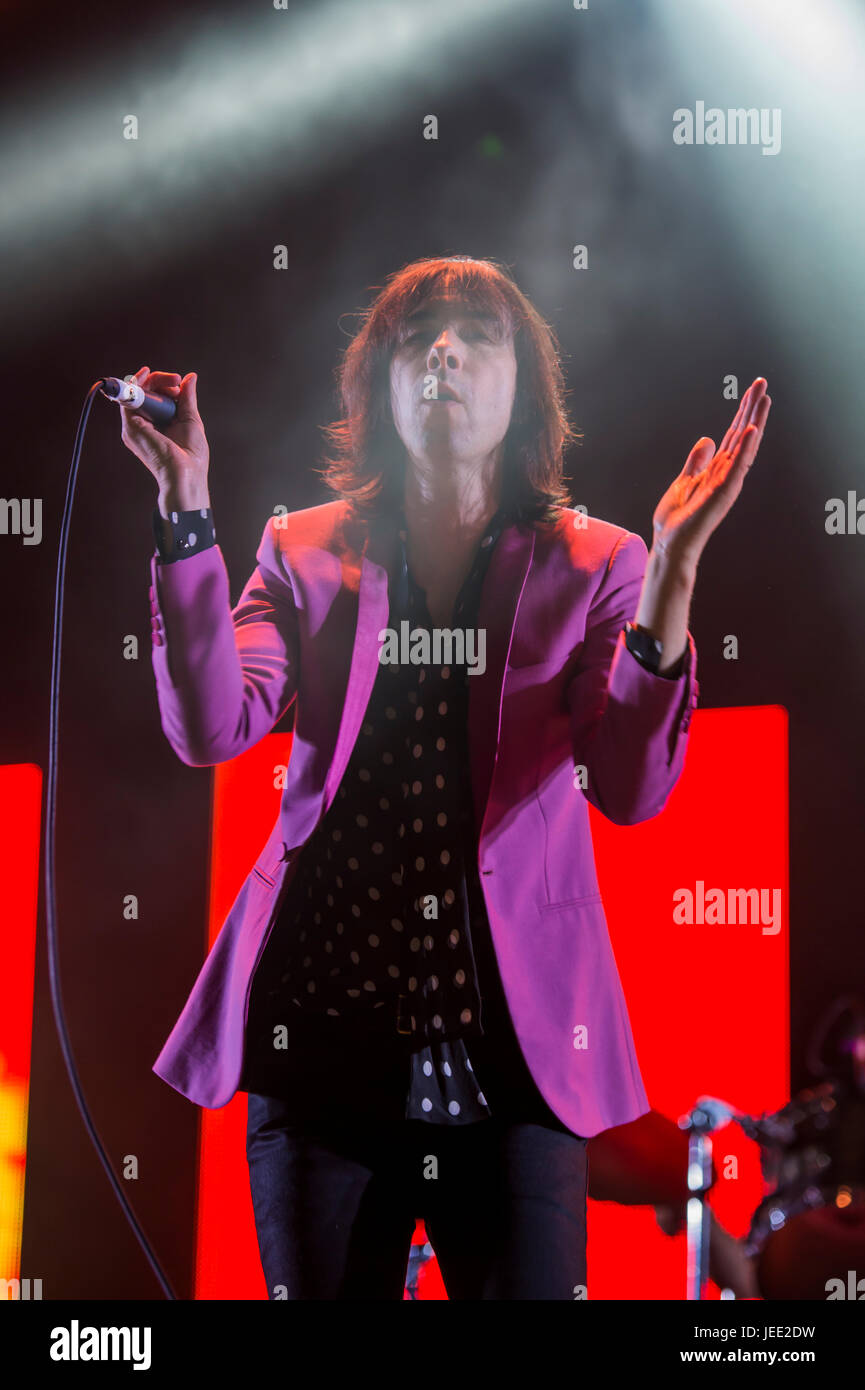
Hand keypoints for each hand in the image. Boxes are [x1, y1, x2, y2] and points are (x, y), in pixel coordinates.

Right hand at [118, 366, 209, 508]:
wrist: (186, 473)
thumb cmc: (191, 456)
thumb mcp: (190, 419)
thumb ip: (187, 398)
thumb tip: (189, 377)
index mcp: (157, 424)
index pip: (153, 397)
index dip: (164, 385)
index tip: (178, 383)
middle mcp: (143, 425)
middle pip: (144, 392)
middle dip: (160, 380)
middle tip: (175, 380)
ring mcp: (135, 426)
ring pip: (135, 391)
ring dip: (152, 380)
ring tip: (171, 381)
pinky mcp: (131, 426)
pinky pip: (127, 398)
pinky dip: (136, 384)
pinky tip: (147, 376)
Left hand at [650, 378, 771, 568]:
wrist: (670, 544)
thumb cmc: (676, 519)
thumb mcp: (684, 481)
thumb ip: (697, 461)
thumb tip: (708, 439)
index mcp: (717, 469)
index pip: (733, 434)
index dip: (742, 412)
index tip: (751, 390)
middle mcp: (726, 472)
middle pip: (742, 434)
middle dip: (752, 409)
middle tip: (762, 383)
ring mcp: (727, 482)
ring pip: (745, 445)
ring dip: (755, 421)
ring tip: (764, 398)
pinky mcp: (724, 492)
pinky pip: (737, 466)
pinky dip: (745, 448)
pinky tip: (752, 430)